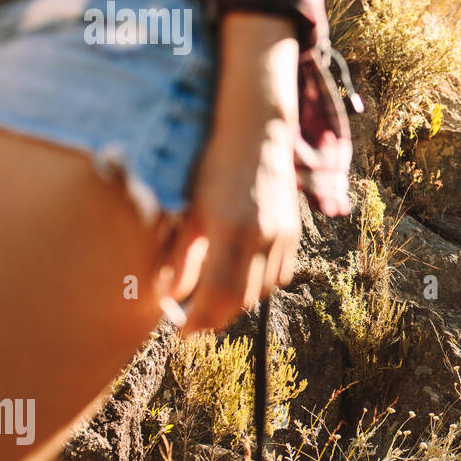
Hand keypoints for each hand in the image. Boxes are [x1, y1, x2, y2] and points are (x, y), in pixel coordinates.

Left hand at [155, 14, 302, 334]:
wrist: (255, 131)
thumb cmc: (212, 165)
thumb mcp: (189, 208)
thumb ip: (179, 255)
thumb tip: (165, 295)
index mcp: (229, 228)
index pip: (216, 295)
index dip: (197, 319)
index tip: (180, 328)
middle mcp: (261, 235)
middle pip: (240, 300)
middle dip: (214, 316)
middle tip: (191, 319)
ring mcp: (282, 234)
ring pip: (261, 291)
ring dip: (236, 302)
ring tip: (211, 298)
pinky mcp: (294, 232)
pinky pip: (279, 275)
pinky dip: (258, 285)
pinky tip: (238, 276)